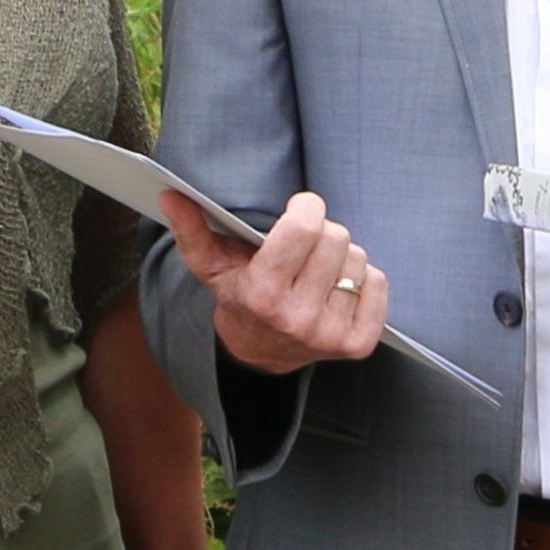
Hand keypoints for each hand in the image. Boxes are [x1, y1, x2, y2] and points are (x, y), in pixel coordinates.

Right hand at [160, 190, 387, 375]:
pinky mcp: (357, 344)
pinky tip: (337, 287)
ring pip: (358, 259)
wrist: (258, 354)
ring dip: (341, 256)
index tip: (299, 209)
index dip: (306, 207)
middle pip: (336, 237)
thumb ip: (191, 229)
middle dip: (322, 231)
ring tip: (318, 269)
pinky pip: (378, 284)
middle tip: (305, 244)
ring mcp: (330, 334)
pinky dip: (363, 278)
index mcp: (262, 294)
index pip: (305, 228)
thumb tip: (170, 195)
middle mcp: (298, 318)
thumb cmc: (237, 297)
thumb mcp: (209, 266)